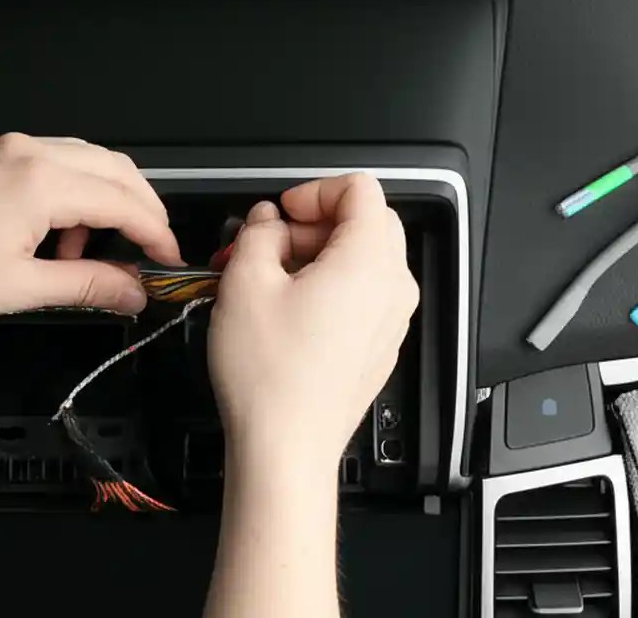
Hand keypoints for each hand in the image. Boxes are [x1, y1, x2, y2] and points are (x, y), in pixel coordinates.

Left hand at [0, 133, 182, 326]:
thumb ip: (88, 284)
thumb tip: (133, 290)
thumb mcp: (19, 290)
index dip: (155, 233)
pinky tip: (49, 232)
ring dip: (100, 200)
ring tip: (86, 253)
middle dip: (138, 209)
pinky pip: (42, 160)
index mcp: (37, 181)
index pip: (122, 199)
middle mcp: (21, 150)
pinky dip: (64, 191)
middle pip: (111, 168)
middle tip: (148, 251)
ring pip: (80, 159)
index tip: (169, 260)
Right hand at [207, 173, 418, 470]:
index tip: (280, 213)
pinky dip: (327, 287)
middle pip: (365, 222)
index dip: (313, 191)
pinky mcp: (379, 346)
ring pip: (362, 260)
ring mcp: (391, 320)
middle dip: (311, 224)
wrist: (285, 448)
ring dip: (315, 256)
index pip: (360, 188)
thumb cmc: (270, 376)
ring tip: (265, 279)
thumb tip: (266, 221)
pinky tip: (284, 309)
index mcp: (370, 261)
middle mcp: (393, 288)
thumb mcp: (244, 282)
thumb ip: (257, 232)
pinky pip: (361, 296)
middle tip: (266, 244)